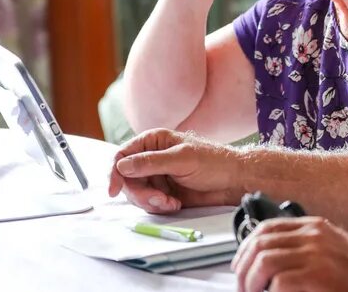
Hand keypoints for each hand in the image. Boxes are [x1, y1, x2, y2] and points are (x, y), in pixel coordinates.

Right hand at [108, 128, 245, 212]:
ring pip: (137, 194)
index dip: (114, 173)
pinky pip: (149, 203)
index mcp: (153, 141)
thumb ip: (151, 162)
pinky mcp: (163, 192)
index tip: (114, 190)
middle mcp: (151, 158)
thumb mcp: (182, 159)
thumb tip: (122, 165)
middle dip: (140, 193)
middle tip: (159, 200)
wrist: (233, 181)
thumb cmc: (213, 162)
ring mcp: (156, 176)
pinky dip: (159, 206)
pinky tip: (175, 204)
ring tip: (171, 202)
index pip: (122, 156)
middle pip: (127, 179)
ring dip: (151, 202)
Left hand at [231, 217, 347, 291]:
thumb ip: (306, 248)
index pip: (266, 228)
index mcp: (315, 226)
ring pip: (263, 261)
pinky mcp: (318, 276)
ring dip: (251, 282)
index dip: (246, 248)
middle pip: (259, 243)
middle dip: (243, 268)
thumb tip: (271, 259)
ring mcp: (316, 254)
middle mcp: (314, 235)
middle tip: (243, 287)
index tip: (240, 266)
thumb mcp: (333, 249)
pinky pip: (278, 282)